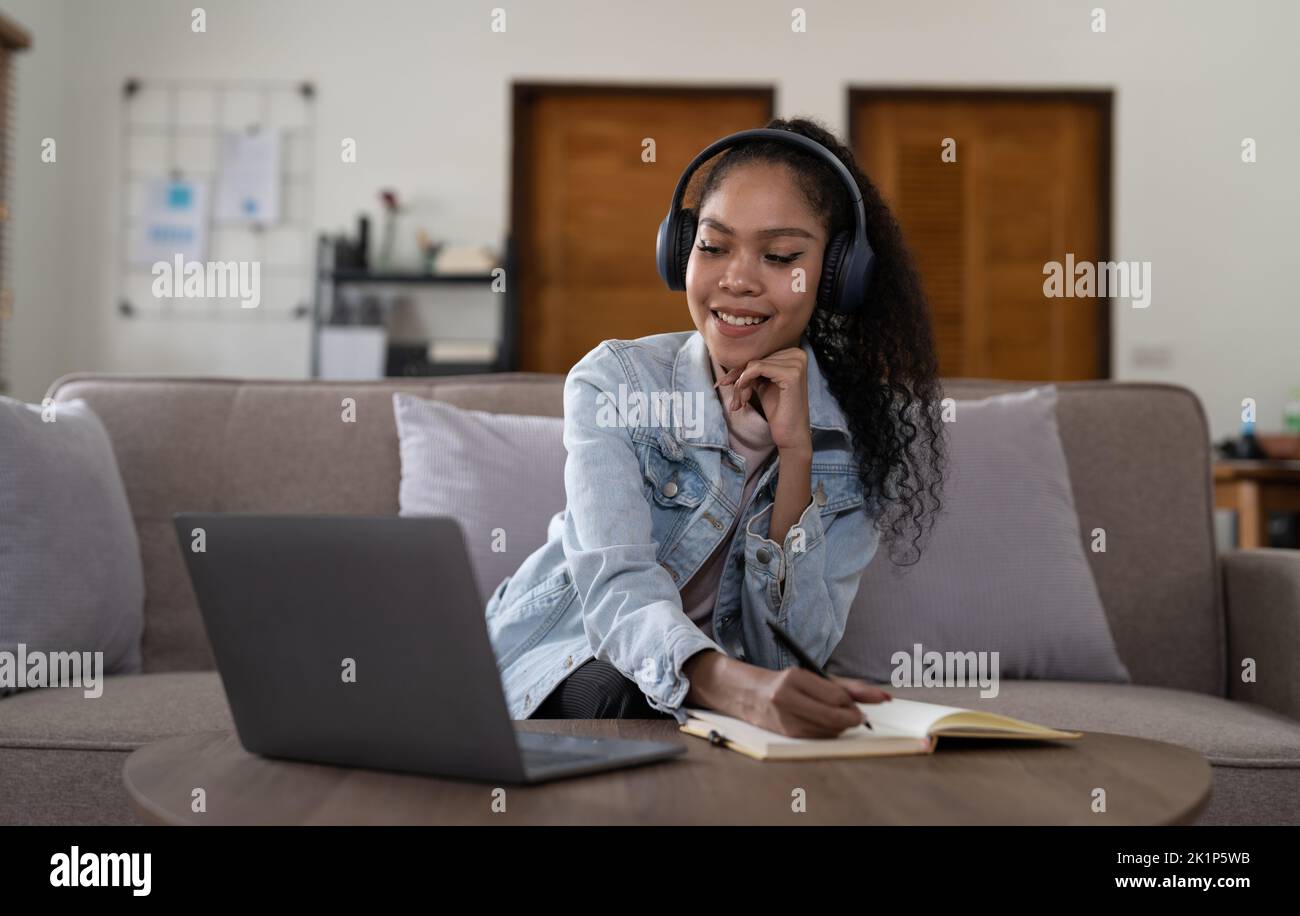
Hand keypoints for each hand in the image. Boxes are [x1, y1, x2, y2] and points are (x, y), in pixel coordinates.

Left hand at [714, 347, 811, 453]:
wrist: (790, 434)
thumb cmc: (778, 410)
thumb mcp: (763, 383)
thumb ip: (753, 369)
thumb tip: (731, 359)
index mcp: (794, 354)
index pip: (759, 354)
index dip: (740, 370)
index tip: (726, 383)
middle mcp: (798, 354)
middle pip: (755, 358)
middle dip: (739, 378)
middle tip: (736, 399)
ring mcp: (796, 363)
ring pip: (753, 364)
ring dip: (741, 384)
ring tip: (741, 402)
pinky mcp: (791, 374)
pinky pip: (756, 368)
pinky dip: (745, 381)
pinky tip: (744, 398)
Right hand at [742, 667, 891, 738]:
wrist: (751, 695)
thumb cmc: (789, 684)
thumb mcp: (816, 677)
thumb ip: (850, 686)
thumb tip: (883, 698)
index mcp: (795, 678)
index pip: (836, 696)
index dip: (853, 703)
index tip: (858, 704)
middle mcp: (787, 698)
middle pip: (834, 716)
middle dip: (852, 717)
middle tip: (858, 715)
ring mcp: (786, 719)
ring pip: (830, 729)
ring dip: (841, 725)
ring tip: (835, 714)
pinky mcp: (788, 735)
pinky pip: (821, 738)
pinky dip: (830, 731)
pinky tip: (823, 722)